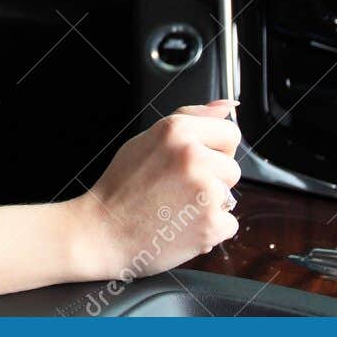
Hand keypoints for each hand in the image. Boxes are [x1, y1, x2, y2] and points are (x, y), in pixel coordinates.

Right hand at [69, 99, 242, 280]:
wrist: (104, 230)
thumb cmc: (122, 186)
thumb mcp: (147, 139)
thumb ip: (190, 118)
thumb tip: (227, 106)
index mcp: (177, 131)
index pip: (229, 133)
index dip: (215, 149)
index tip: (196, 161)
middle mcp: (193, 156)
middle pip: (232, 167)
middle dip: (212, 179)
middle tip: (177, 188)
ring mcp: (205, 191)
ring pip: (229, 196)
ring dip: (211, 204)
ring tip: (176, 207)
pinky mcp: (212, 223)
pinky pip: (228, 223)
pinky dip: (209, 228)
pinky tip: (181, 226)